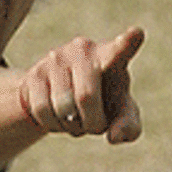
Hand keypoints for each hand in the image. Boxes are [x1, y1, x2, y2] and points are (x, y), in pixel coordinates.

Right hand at [18, 27, 144, 144]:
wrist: (64, 94)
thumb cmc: (104, 102)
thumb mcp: (121, 114)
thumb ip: (128, 126)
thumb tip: (114, 137)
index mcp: (113, 55)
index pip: (121, 48)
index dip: (128, 43)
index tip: (136, 34)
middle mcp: (84, 49)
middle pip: (86, 97)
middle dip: (92, 123)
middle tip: (96, 126)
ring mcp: (56, 58)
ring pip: (62, 107)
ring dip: (71, 126)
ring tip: (76, 119)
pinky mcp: (34, 73)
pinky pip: (42, 109)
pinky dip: (52, 125)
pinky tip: (58, 118)